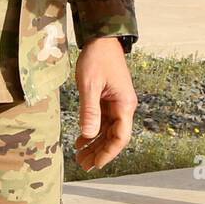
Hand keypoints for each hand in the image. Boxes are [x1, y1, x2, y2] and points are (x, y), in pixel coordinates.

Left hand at [74, 36, 137, 170]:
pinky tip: (82, 140)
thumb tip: (88, 135)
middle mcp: (124, 106)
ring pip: (108, 130)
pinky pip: (103, 120)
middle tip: (83, 165)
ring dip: (95, 144)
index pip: (120, 137)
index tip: (95, 164)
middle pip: (114, 136)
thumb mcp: (89, 85)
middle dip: (100, 152)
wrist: (102, 38)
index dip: (108, 153)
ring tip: (80, 156)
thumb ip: (90, 111)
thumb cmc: (97, 59)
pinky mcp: (109, 98)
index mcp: (124, 104)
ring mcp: (117, 102)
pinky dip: (93, 131)